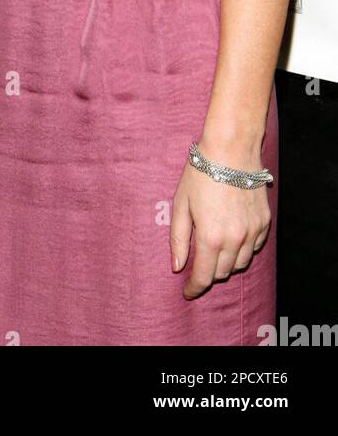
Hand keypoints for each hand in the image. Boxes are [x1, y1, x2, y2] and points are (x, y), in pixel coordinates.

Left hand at [170, 148, 271, 298]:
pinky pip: (254, 247)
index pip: (204, 277)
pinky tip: (232, 237)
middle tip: (197, 263)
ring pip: (240, 263)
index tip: (187, 292)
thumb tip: (177, 267)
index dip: (194, 288)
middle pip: (222, 272)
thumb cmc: (200, 174)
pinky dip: (243, 249)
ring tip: (214, 249)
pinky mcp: (264, 223)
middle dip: (208, 272)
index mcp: (210, 238)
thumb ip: (178, 239)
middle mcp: (235, 240)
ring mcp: (252, 232)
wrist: (231, 150)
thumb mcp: (180, 204)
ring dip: (226, 262)